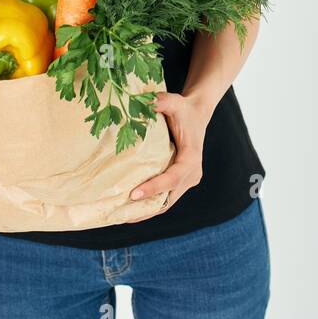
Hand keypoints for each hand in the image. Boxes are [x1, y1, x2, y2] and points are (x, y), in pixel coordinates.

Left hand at [122, 90, 211, 222]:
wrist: (197, 114)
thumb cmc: (184, 109)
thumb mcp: (174, 102)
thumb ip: (160, 101)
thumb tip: (141, 102)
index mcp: (192, 158)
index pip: (172, 178)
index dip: (154, 188)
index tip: (134, 194)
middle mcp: (192, 174)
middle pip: (168, 198)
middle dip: (145, 208)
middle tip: (120, 215)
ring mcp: (188, 180)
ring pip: (166, 203)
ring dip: (146, 211)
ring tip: (121, 217)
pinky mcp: (181, 183)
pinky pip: (165, 199)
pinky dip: (150, 206)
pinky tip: (130, 210)